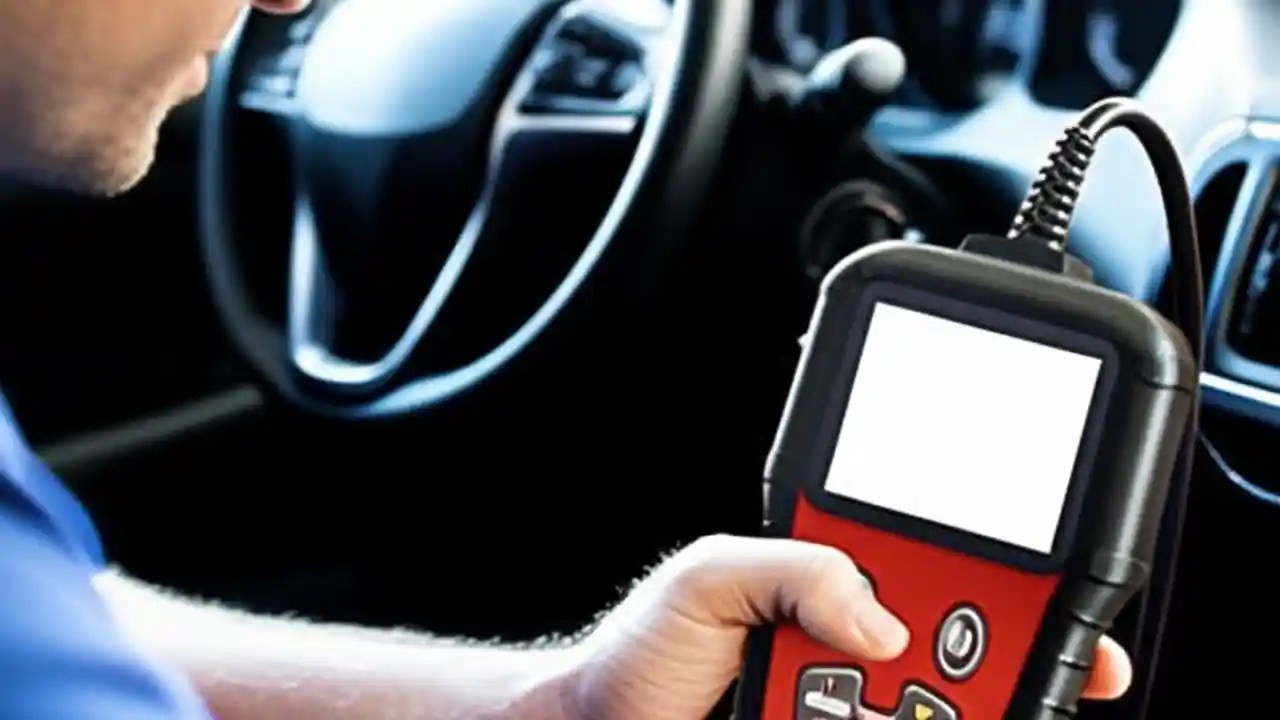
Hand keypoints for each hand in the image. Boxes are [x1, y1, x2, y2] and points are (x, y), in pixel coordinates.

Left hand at [568, 535, 1130, 718]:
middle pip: (971, 656)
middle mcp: (859, 649)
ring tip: (846, 708)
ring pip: (944, 712)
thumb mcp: (707, 580)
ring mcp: (850, 713)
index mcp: (836, 586)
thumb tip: (881, 617)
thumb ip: (792, 569)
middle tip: (987, 685)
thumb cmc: (640, 653)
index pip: (950, 576)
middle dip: (999, 670)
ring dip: (949, 710)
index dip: (1022, 602)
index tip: (1074, 635)